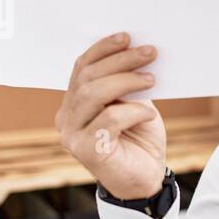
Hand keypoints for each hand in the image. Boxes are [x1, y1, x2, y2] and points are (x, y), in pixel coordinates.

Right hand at [55, 33, 166, 197]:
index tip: (127, 37)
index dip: (102, 50)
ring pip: (93, 95)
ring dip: (126, 81)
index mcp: (74, 104)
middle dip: (119, 61)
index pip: (81, 68)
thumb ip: (126, 84)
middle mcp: (67, 118)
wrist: (145, 181)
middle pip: (87, 79)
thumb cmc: (139, 140)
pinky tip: (148, 114)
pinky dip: (132, 111)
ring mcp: (73, 135)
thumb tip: (137, 52)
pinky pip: (109, 119)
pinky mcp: (87, 150)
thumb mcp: (133, 104)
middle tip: (149, 53)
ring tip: (151, 79)